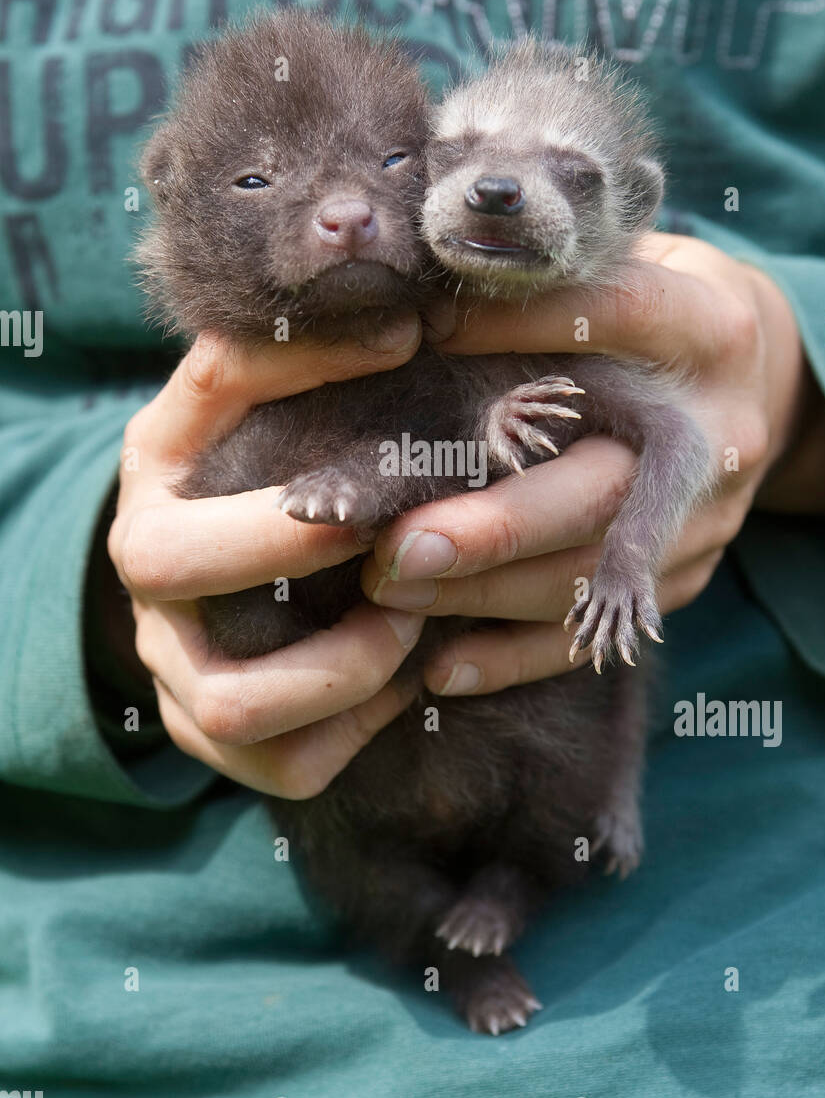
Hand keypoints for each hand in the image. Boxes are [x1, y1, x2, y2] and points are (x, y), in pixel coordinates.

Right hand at [107, 317, 425, 797]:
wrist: (212, 575)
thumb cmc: (261, 481)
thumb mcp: (261, 407)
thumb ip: (302, 361)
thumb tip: (401, 329)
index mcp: (159, 468)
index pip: (212, 387)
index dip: (303, 367)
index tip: (402, 350)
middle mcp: (144, 571)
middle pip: (172, 567)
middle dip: (293, 548)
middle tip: (390, 535)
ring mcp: (170, 666)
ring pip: (231, 706)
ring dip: (339, 669)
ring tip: (407, 628)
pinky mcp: (211, 734)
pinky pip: (285, 768)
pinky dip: (355, 732)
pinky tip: (401, 682)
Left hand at [361, 233, 824, 695]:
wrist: (748, 381)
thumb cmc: (648, 318)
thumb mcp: (620, 271)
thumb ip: (548, 283)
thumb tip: (425, 299)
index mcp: (709, 330)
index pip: (620, 316)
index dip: (523, 324)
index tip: (429, 332)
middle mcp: (721, 433)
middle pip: (604, 489)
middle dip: (496, 526)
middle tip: (400, 546)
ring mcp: (711, 518)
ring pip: (590, 574)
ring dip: (485, 592)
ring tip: (391, 590)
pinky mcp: (687, 576)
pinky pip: (600, 629)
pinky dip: (516, 655)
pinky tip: (443, 666)